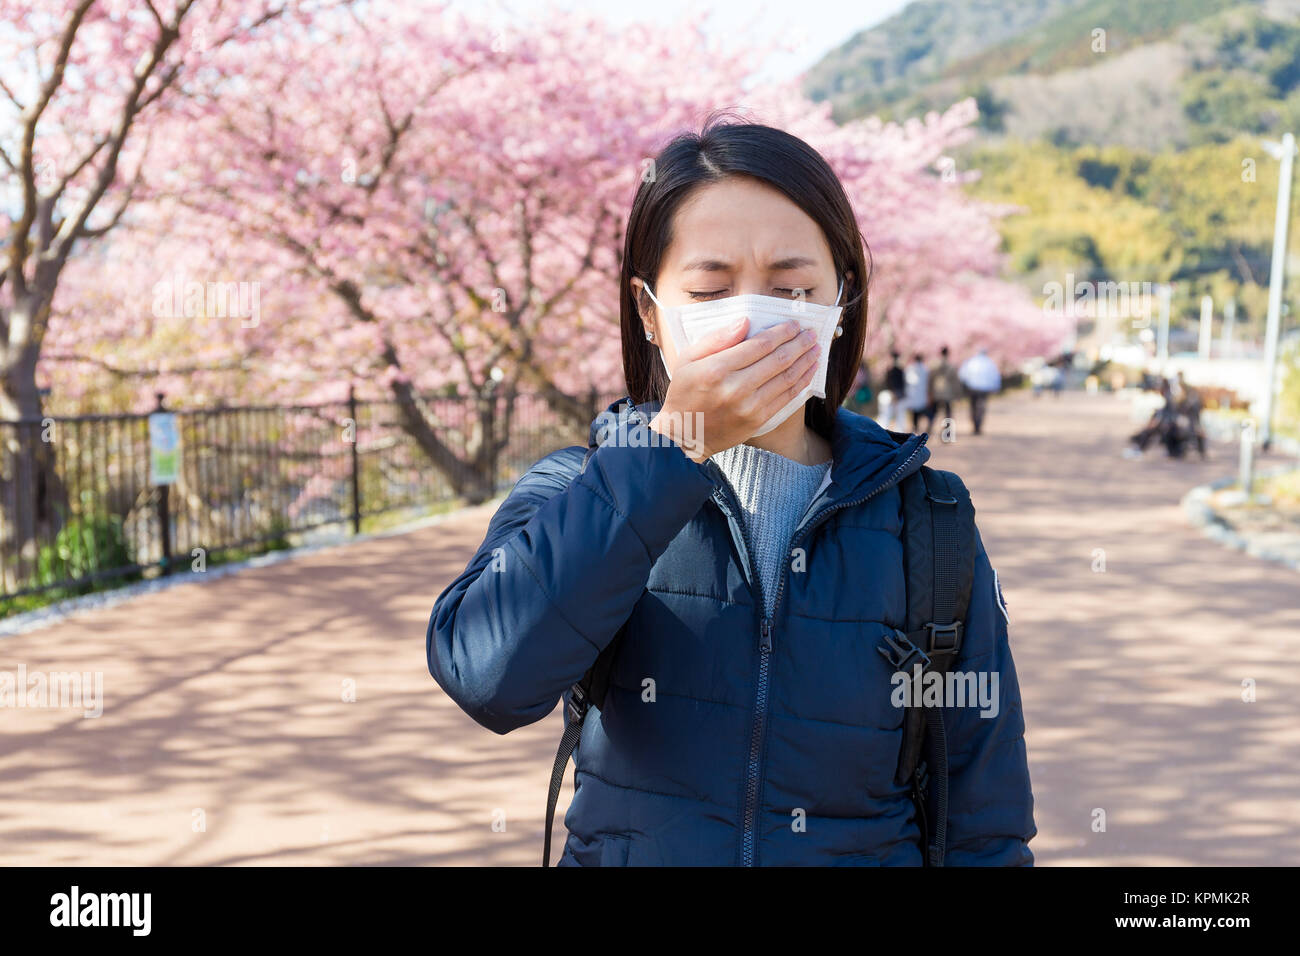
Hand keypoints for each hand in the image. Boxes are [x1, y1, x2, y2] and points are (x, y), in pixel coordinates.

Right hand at [647, 316, 819, 461]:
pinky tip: (810, 371)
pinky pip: (786, 398)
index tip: (794, 324)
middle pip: (778, 360)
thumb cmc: (684, 391)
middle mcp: (735, 388)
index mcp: (717, 369)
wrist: (684, 434)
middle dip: (799, 344)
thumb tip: (745, 321)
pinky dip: (802, 383)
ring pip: (787, 378)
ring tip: (816, 348)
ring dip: (806, 361)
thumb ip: (716, 339)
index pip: (759, 345)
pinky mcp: (758, 421)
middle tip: (811, 333)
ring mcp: (749, 407)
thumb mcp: (687, 359)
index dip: (781, 332)